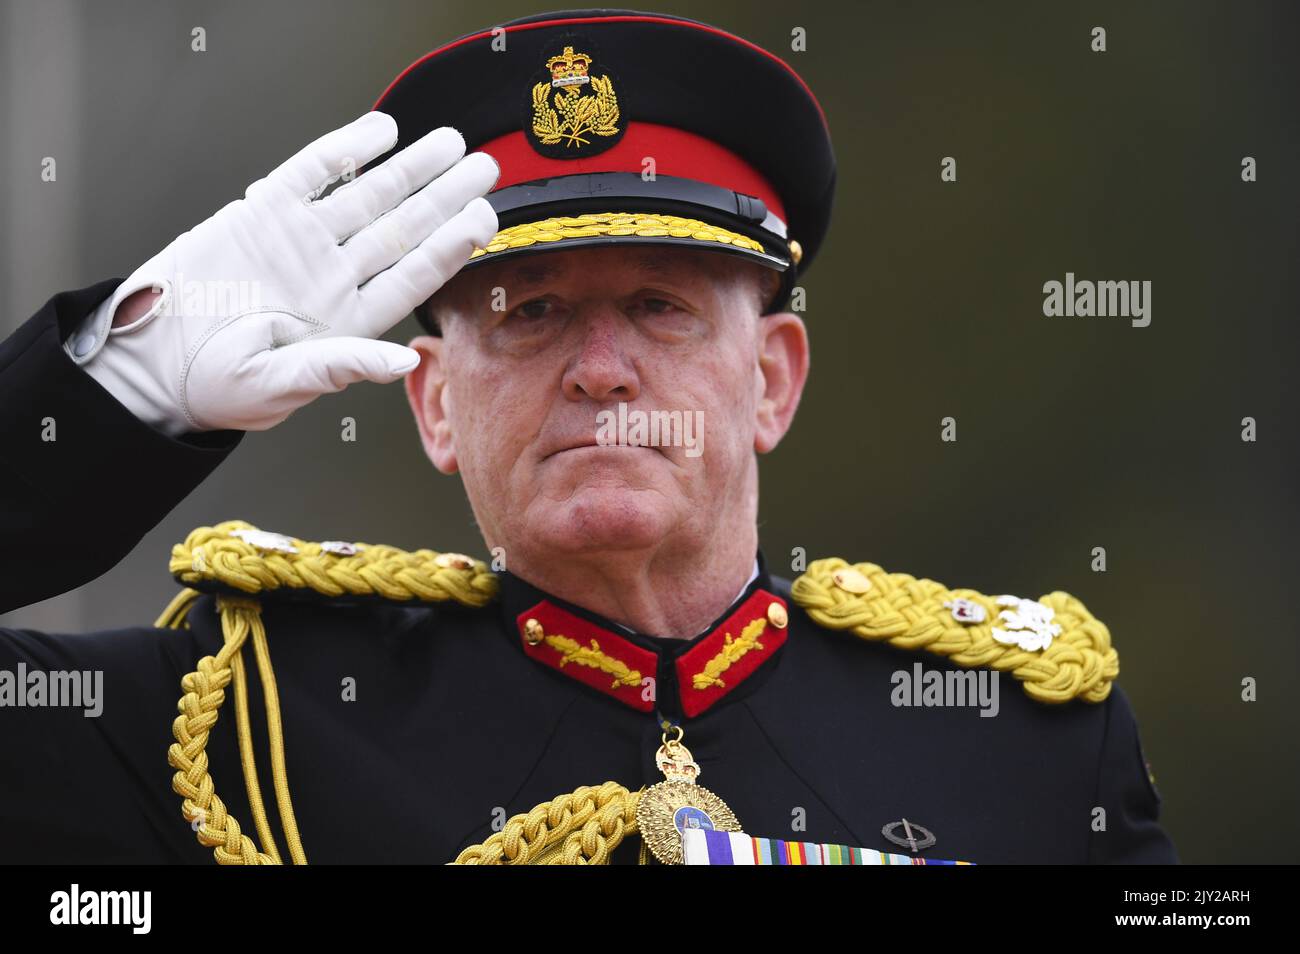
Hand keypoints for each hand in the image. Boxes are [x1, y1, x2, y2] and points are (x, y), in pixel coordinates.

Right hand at [68, 110, 498, 434]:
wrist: (150, 356)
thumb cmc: (217, 385)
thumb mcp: (279, 384)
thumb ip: (341, 366)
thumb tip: (403, 362)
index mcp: (348, 319)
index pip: (412, 276)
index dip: (450, 246)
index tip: (485, 220)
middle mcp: (334, 274)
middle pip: (401, 228)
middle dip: (444, 197)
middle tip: (485, 167)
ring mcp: (302, 240)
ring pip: (366, 195)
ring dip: (409, 168)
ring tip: (448, 141)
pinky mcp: (263, 212)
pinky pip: (312, 173)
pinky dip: (344, 150)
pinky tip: (380, 131)